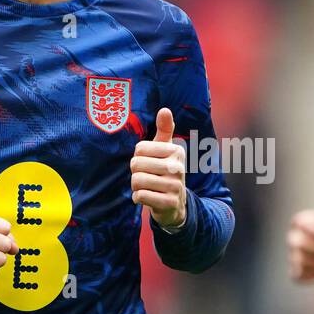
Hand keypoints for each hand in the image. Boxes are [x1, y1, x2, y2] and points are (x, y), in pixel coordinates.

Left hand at [132, 107, 187, 229]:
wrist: (175, 204)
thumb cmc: (165, 171)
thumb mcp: (166, 150)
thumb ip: (165, 129)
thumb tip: (165, 109)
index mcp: (176, 151)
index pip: (139, 148)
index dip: (138, 157)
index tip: (149, 163)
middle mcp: (178, 167)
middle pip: (136, 164)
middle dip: (135, 173)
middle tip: (145, 177)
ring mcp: (175, 186)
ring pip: (137, 180)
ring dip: (135, 186)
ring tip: (146, 187)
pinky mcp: (169, 202)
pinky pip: (141, 196)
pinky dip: (138, 198)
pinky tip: (146, 197)